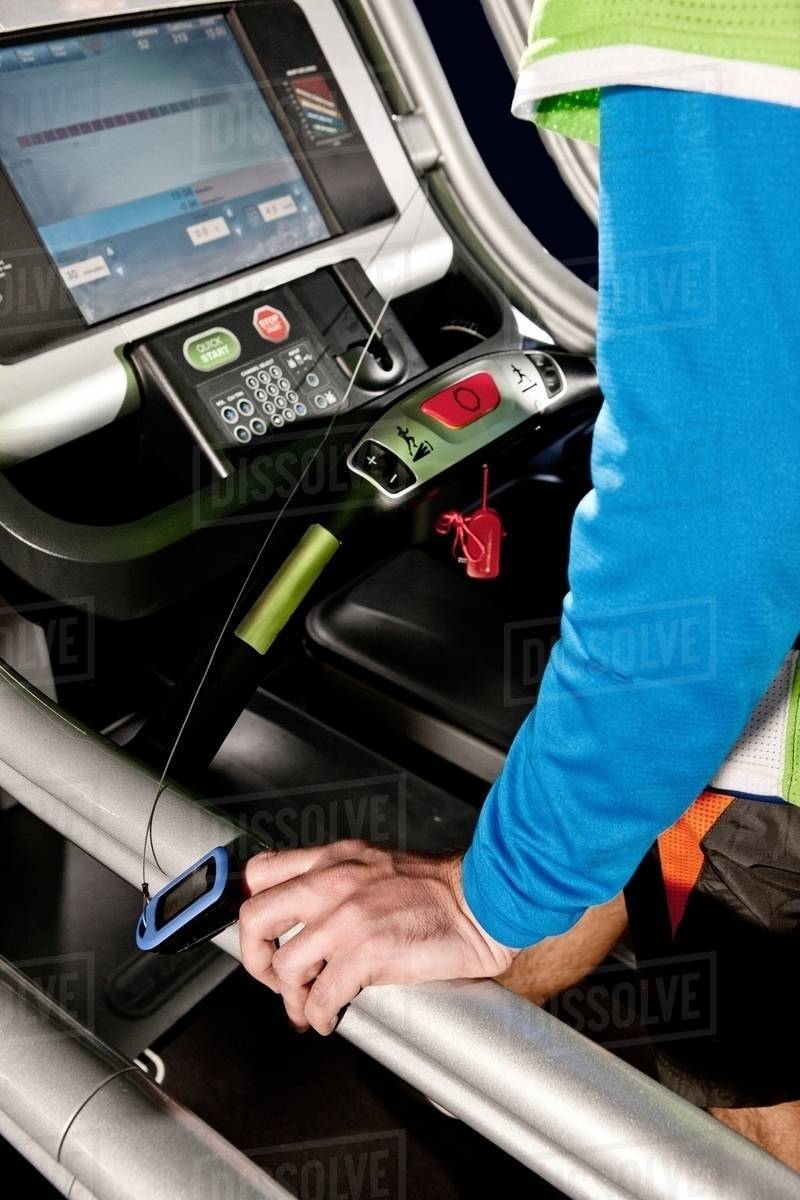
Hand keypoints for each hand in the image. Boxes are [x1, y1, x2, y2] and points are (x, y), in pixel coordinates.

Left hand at [239, 840, 516, 1034]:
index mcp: (333, 859)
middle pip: (255, 917)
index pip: (261, 872)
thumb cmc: (436, 889)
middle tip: (273, 977)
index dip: (250, 911)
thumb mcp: (374, 864)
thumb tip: (306, 915)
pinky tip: (331, 1018)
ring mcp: (348, 918)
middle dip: (255, 958)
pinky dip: (320, 1015)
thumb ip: (337, 880)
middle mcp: (333, 883)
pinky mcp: (368, 953)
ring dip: (292, 998)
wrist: (481, 901)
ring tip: (310, 1006)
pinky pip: (321, 996)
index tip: (259, 937)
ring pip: (285, 966)